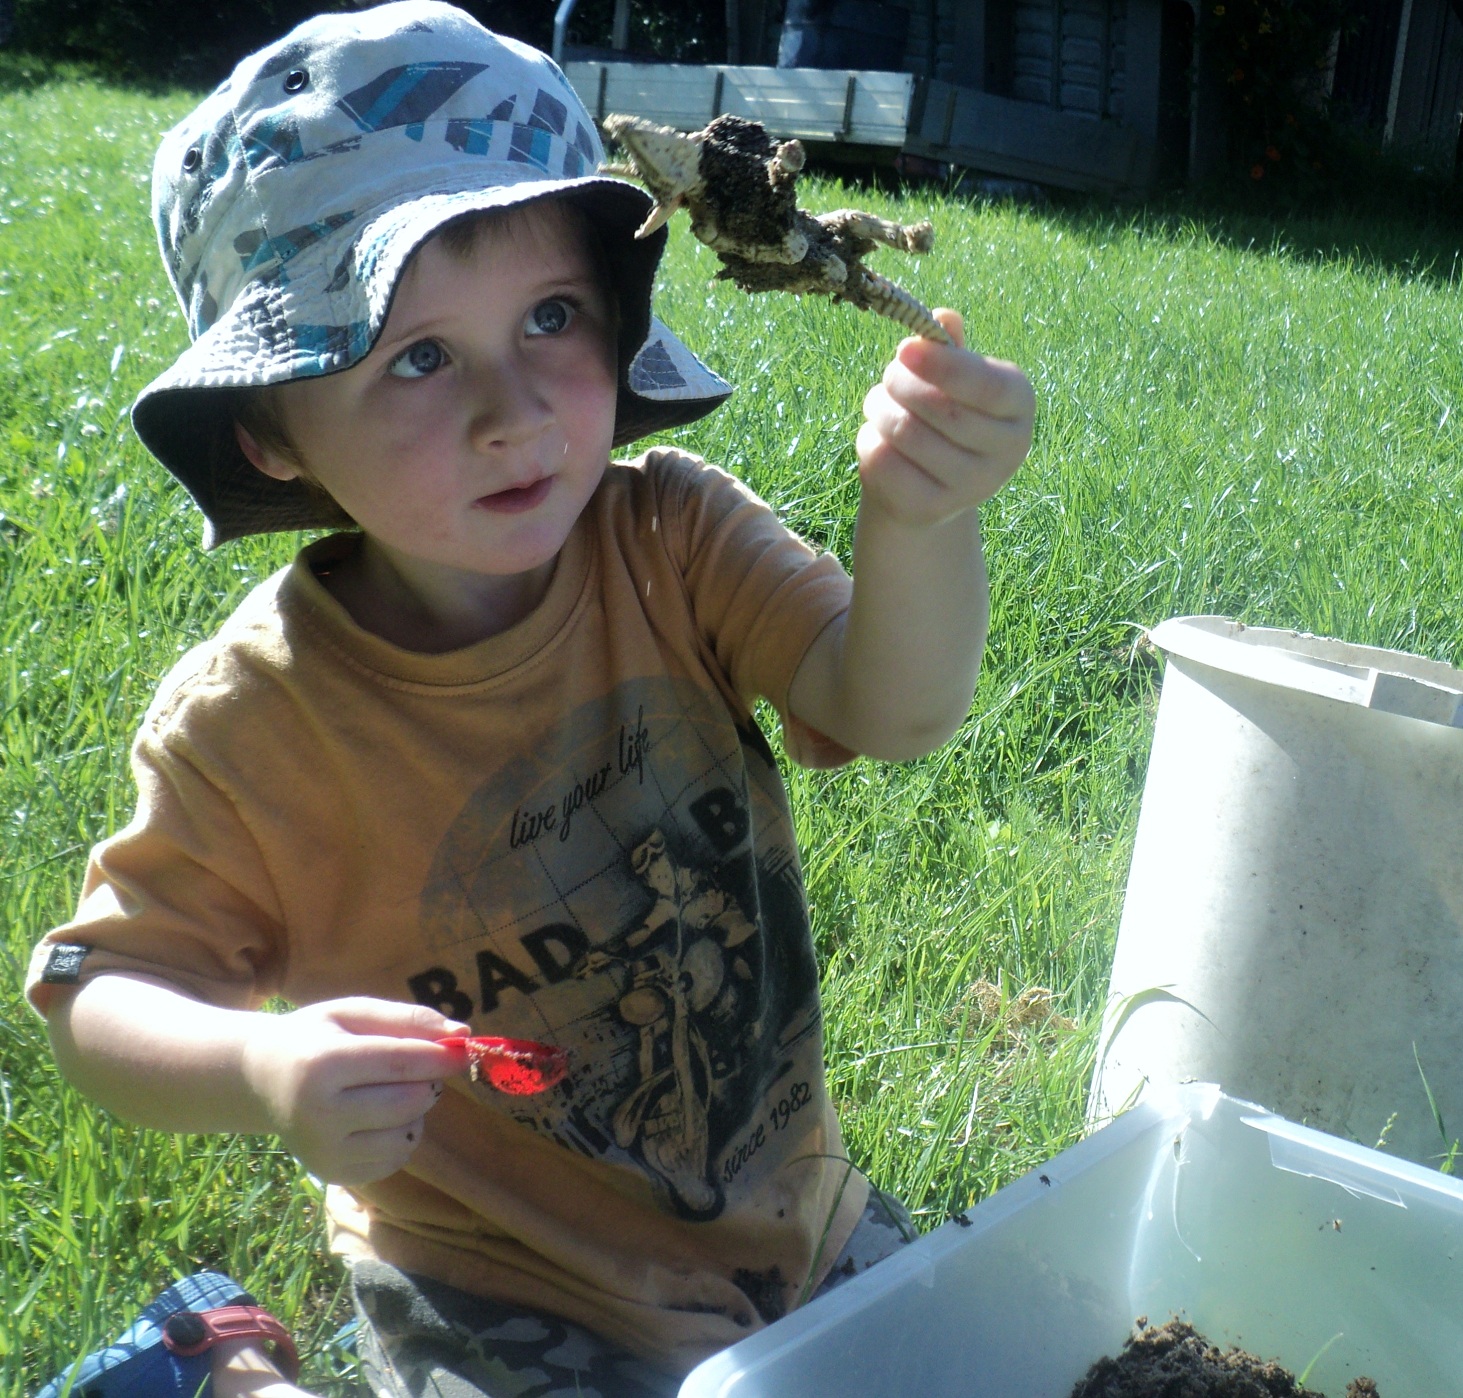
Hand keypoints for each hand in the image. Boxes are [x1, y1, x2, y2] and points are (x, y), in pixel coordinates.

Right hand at [240, 997, 467, 1184]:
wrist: (262, 1079)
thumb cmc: (317, 1037)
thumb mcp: (353, 1013)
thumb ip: (408, 1019)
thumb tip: (464, 1033)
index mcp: (322, 1065)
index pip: (400, 1063)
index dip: (441, 1057)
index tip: (466, 1049)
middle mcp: (319, 1114)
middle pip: (409, 1102)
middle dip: (428, 1082)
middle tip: (418, 1067)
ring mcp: (324, 1151)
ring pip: (408, 1134)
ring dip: (416, 1110)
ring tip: (390, 1091)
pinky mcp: (333, 1174)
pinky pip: (395, 1159)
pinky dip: (402, 1135)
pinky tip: (377, 1117)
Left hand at [855, 310, 1033, 526]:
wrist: (932, 482)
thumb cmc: (945, 411)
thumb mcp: (954, 377)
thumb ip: (949, 349)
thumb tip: (944, 317)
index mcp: (1019, 405)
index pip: (985, 385)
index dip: (942, 365)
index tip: (905, 349)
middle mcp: (1007, 452)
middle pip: (940, 408)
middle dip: (900, 382)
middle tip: (889, 375)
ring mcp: (972, 487)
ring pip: (906, 434)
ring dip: (879, 408)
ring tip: (878, 402)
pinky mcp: (932, 509)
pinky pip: (885, 463)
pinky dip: (870, 440)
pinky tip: (877, 437)